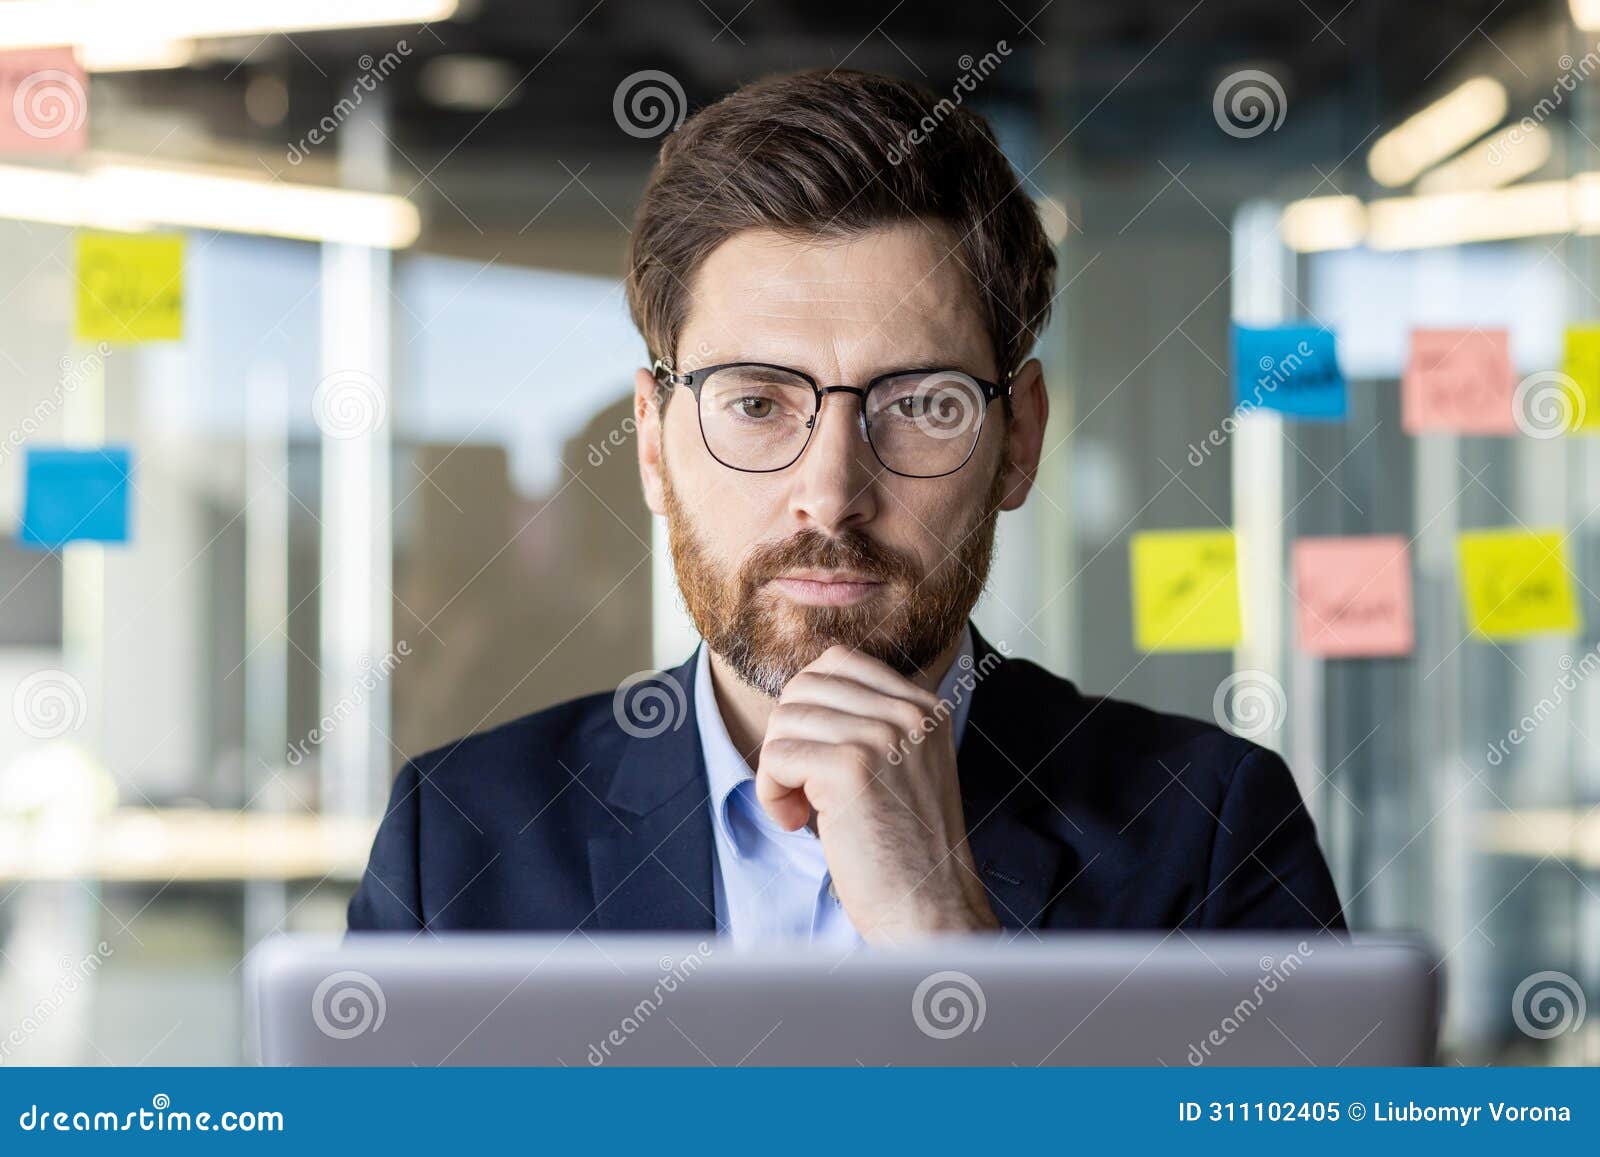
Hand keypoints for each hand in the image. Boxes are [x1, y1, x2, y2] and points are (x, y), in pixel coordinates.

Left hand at [755, 645, 998, 940]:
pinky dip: (773, 793)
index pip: (838, 662)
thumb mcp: (902, 768)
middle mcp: (908, 712)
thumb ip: (867, 724)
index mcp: (924, 706)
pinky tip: (797, 823)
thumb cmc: (905, 852)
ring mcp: (882, 736)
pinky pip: (777, 757)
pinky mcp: (851, 768)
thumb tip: (799, 693)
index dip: (808, 707)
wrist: (931, 912)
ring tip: (802, 810)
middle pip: (805, 687)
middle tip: (803, 787)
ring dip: (777, 769)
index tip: (816, 758)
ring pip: (785, 721)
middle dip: (788, 736)